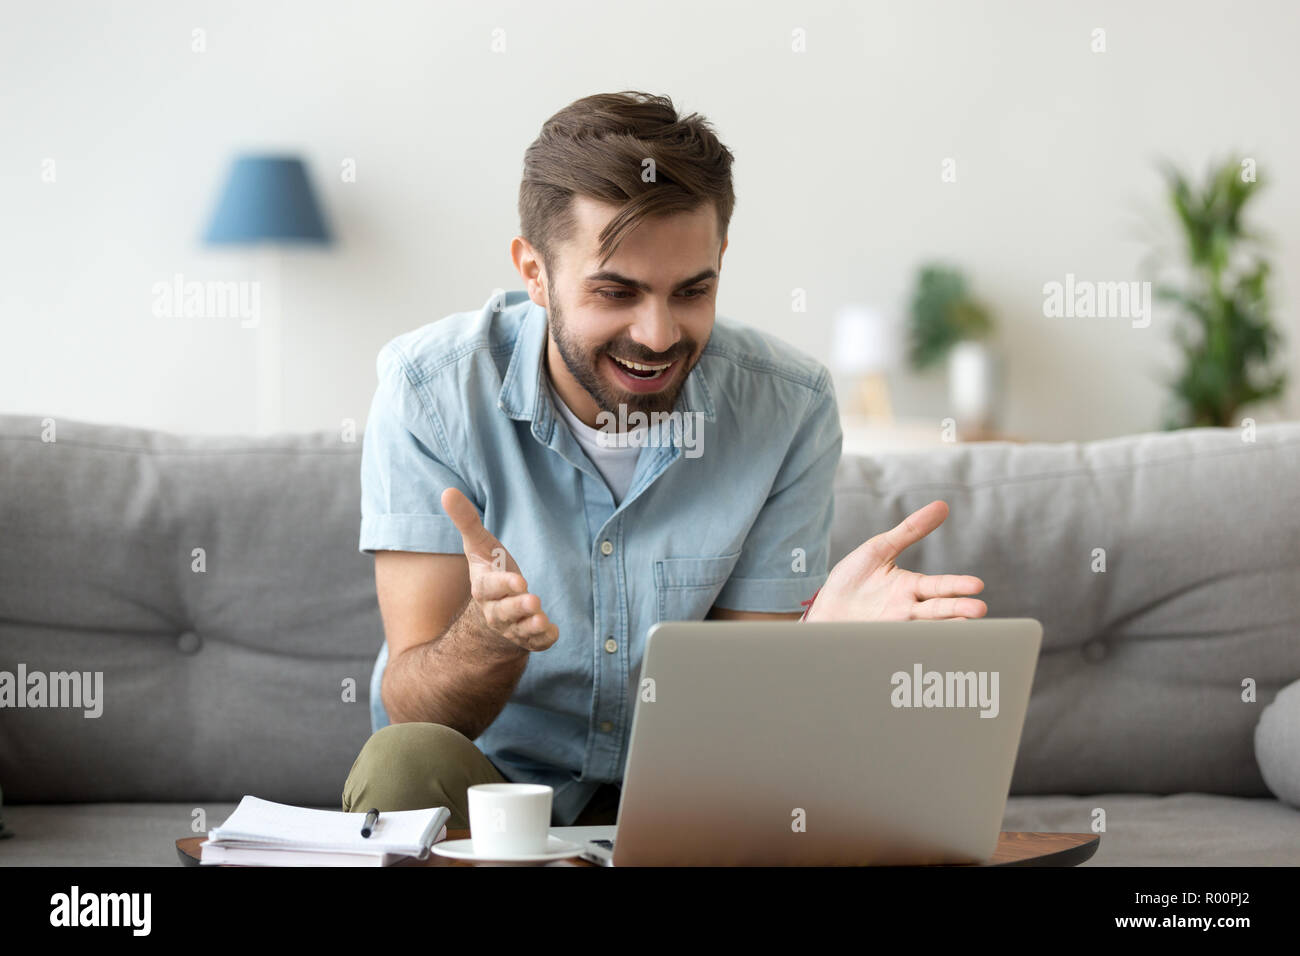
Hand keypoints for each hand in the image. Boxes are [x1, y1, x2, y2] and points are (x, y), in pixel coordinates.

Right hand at [441, 487, 559, 651]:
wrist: (494, 613)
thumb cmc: (490, 573)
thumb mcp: (479, 546)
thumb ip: (467, 521)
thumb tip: (447, 491)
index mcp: (484, 588)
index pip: (491, 588)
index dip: (503, 585)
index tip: (519, 581)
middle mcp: (495, 611)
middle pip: (504, 612)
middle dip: (518, 607)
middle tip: (533, 600)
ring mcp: (512, 627)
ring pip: (520, 629)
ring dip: (531, 625)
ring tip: (541, 618)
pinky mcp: (529, 638)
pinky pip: (536, 643)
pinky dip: (544, 639)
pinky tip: (552, 631)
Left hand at [805, 500, 986, 621]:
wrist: (825, 606)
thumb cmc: (853, 578)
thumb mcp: (880, 548)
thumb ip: (910, 530)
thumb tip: (942, 505)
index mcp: (910, 586)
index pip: (940, 586)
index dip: (957, 585)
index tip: (977, 585)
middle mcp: (908, 608)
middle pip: (939, 608)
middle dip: (958, 609)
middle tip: (979, 610)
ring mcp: (895, 625)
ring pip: (926, 626)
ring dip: (946, 626)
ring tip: (964, 625)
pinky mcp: (881, 637)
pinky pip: (902, 639)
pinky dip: (918, 640)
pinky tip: (930, 639)